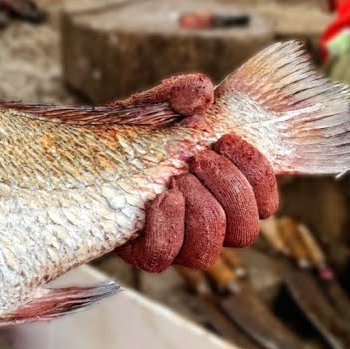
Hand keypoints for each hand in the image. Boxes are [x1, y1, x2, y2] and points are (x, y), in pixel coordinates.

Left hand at [108, 75, 279, 272]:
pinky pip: (163, 256)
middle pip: (245, 231)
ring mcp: (175, 244)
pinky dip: (167, 226)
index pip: (264, 204)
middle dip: (228, 188)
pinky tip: (160, 198)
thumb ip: (179, 94)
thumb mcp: (157, 108)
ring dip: (201, 210)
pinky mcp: (140, 252)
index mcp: (224, 195)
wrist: (85, 154)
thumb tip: (202, 91)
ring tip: (179, 178)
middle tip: (200, 158)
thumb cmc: (132, 133)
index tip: (228, 141)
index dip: (257, 175)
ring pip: (208, 253)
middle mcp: (207, 227)